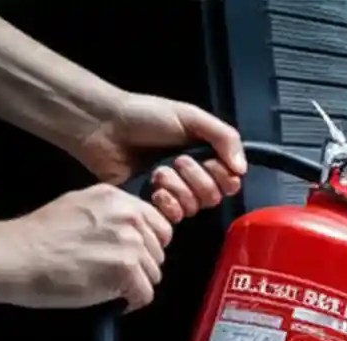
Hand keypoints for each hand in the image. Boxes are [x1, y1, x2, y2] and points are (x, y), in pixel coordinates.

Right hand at [0, 184, 171, 311]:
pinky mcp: (127, 269)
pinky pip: (145, 294)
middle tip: (113, 273)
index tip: (132, 256)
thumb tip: (132, 230)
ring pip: (153, 274)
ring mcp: (130, 243)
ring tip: (107, 285)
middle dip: (140, 266)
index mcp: (118, 199)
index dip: (148, 245)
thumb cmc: (37, 238)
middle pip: (158, 252)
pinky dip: (131, 302)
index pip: (159, 226)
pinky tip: (112, 299)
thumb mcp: (78, 207)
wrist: (17, 257)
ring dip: (135, 284)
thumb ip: (110, 215)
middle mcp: (129, 217)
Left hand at [70, 92, 245, 222]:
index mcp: (206, 156)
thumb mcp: (190, 116)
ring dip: (178, 189)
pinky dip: (167, 205)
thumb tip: (242, 169)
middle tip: (176, 162)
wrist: (104, 126)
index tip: (208, 161)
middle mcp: (193, 177)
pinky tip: (153, 191)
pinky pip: (175, 217)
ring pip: (195, 207)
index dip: (223, 176)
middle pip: (215, 196)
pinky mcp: (154, 206)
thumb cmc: (145, 116)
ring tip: (157, 173)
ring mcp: (174, 193)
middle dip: (197, 180)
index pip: (232, 180)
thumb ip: (224, 137)